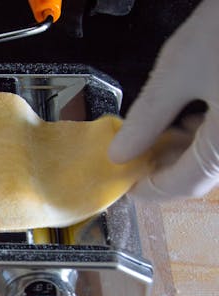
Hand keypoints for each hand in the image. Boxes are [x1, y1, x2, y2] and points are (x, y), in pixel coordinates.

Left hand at [108, 0, 218, 198]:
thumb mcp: (178, 72)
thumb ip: (147, 119)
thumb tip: (121, 151)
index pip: (183, 185)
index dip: (147, 188)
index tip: (122, 183)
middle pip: (201, 171)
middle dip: (163, 163)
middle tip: (131, 150)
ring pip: (215, 153)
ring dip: (183, 146)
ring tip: (151, 129)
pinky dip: (205, 129)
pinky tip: (185, 111)